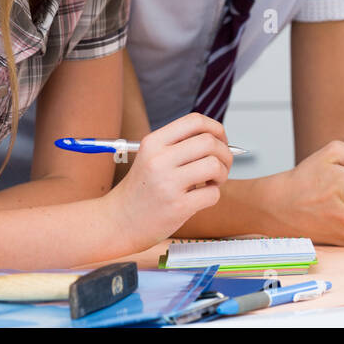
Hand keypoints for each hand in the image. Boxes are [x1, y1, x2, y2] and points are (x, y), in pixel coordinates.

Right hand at [107, 113, 231, 246]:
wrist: (119, 221)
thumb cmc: (143, 188)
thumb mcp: (152, 157)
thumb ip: (181, 145)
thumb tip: (222, 141)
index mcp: (153, 143)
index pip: (195, 121)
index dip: (216, 128)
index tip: (220, 140)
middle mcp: (159, 160)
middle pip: (209, 142)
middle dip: (225, 153)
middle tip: (221, 165)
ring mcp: (167, 184)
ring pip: (214, 165)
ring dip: (222, 173)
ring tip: (212, 181)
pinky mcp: (177, 207)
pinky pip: (212, 194)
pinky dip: (213, 195)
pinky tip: (200, 197)